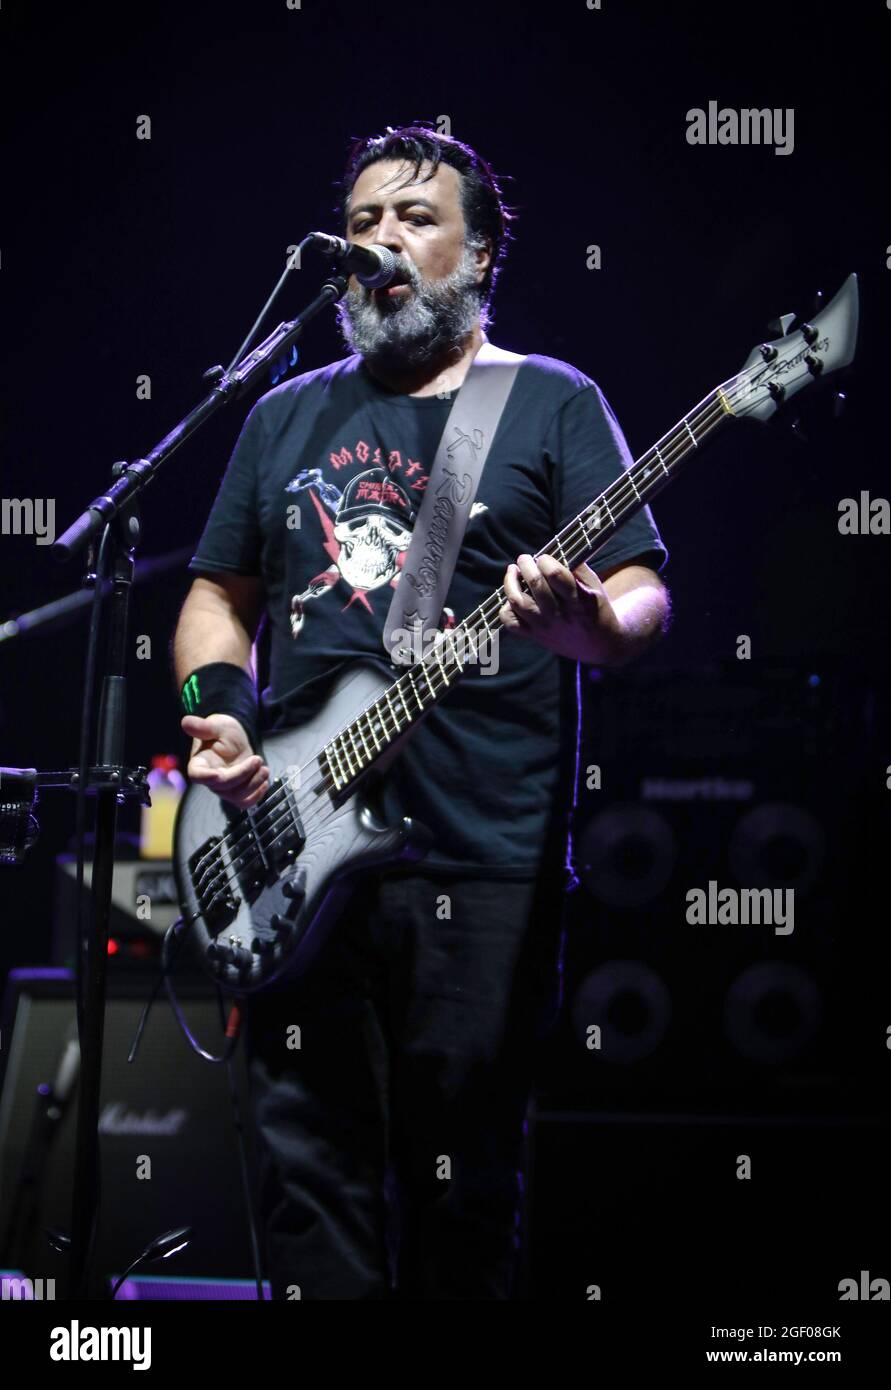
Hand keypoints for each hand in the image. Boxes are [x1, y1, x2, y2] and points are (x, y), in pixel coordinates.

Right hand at [181, 713, 269, 808]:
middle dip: (242, 774)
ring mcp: (223, 788)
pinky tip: (265, 781)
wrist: (235, 739)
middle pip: (223, 785)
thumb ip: (202, 727)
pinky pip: (245, 802)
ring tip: (264, 768)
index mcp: (199, 763)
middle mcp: (209, 779)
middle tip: (257, 759)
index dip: (206, 777)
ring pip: (236, 796)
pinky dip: (257, 795)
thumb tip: (185, 722)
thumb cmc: (222, 731)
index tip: (218, 775)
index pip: (197, 775)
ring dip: (254, 784)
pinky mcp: (236, 791)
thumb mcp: (216, 725)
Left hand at [498, 553, 622, 663]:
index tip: (543, 558)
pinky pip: (511, 623)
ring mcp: (544, 626)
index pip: (555, 574)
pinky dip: (506, 609)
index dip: (545, 560)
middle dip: (525, 565)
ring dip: (510, 582)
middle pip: (535, 584)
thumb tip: (555, 552)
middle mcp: (559, 614)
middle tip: (524, 559)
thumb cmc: (596, 609)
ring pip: (518, 602)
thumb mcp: (594, 587)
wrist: (599, 646)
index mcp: (577, 599)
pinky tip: (512, 599)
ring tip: (512, 572)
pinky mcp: (535, 636)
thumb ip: (577, 568)